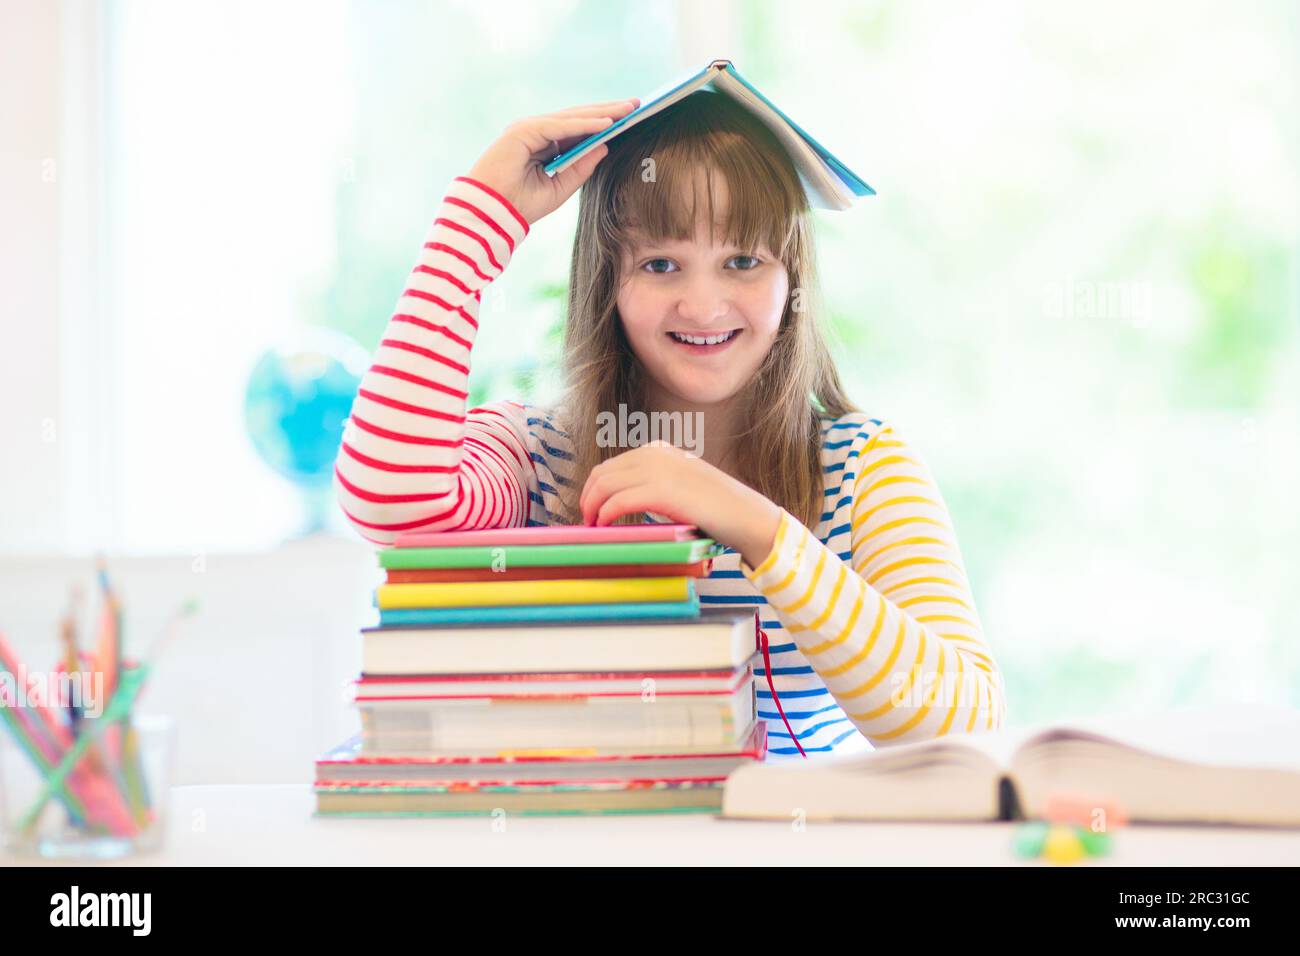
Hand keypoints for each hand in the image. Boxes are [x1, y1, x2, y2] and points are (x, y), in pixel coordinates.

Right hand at [466, 97, 639, 226]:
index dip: (603, 122)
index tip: (629, 118)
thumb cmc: (520, 205)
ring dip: (602, 112)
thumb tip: (605, 146)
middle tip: (636, 104)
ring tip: (628, 109)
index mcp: (543, 144)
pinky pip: (561, 126)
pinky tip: (606, 123)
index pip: (578, 128)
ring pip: (572, 117)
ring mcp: (529, 128)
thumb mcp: (560, 187)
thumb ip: (581, 167)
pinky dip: (584, 124)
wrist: (490, 215)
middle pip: (579, 117)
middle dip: (608, 111)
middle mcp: (536, 131)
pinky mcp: (524, 131)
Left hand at [578, 442, 783, 567]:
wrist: (745, 515)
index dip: (595, 488)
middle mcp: (655, 454)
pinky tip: (603, 526)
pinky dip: (605, 514)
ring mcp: (658, 470)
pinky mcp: (660, 492)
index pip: (612, 465)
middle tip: (587, 520)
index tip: (592, 509)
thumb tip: (623, 501)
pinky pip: (618, 501)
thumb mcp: (682, 486)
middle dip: (588, 496)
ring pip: (605, 485)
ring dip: (592, 506)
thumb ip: (656, 485)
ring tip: (592, 527)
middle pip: (603, 473)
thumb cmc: (717, 508)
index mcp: (659, 450)